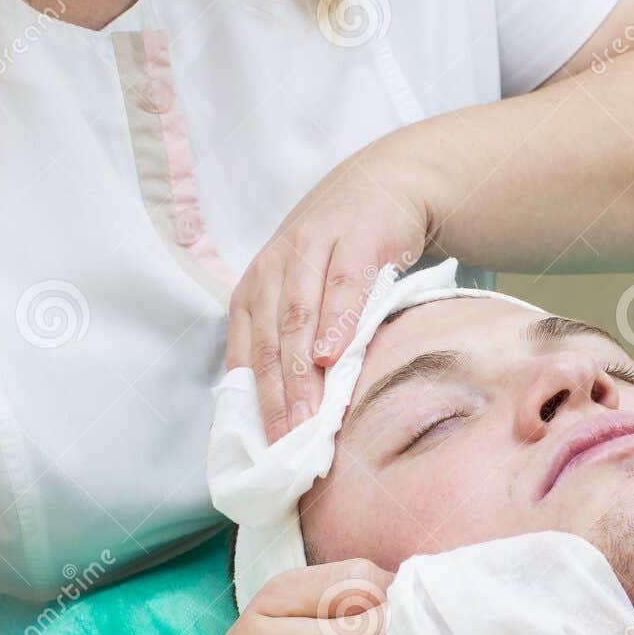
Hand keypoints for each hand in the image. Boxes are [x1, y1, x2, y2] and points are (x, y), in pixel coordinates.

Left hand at [225, 141, 439, 442]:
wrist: (384, 187)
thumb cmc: (341, 254)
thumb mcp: (306, 293)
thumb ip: (291, 342)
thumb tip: (283, 414)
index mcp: (255, 288)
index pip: (249, 353)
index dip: (255, 402)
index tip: (266, 447)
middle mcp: (274, 267)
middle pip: (270, 341)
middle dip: (277, 396)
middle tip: (286, 442)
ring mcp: (312, 249)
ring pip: (298, 316)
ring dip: (302, 370)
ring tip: (308, 415)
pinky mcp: (354, 238)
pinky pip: (343, 285)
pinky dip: (337, 321)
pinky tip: (335, 354)